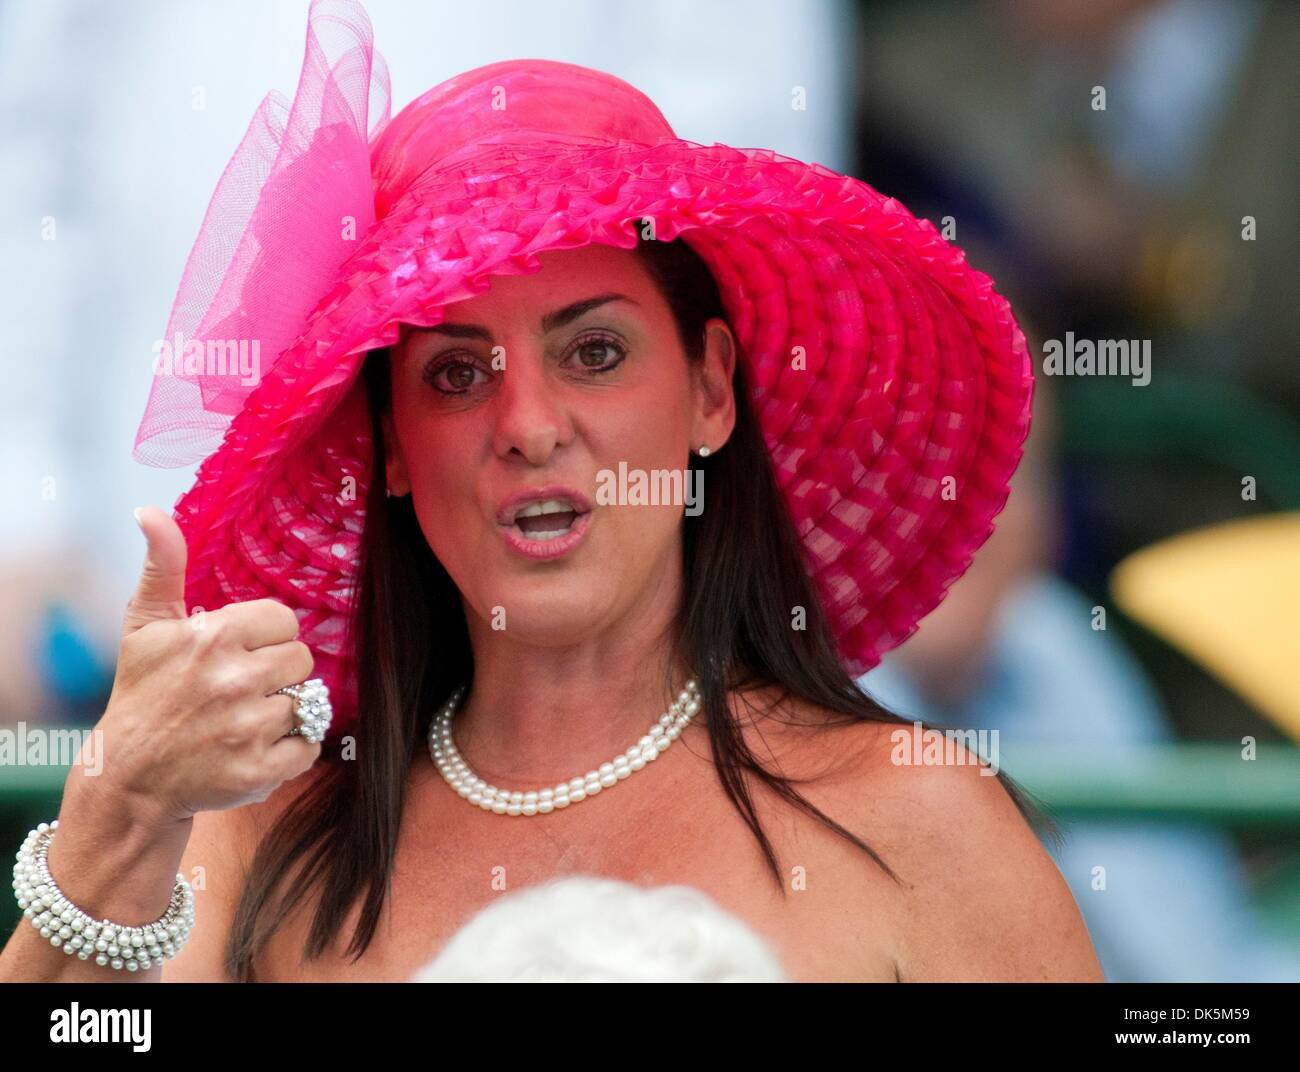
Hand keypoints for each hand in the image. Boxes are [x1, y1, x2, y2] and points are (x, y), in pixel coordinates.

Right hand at [83, 506, 320, 826]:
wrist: (128, 780)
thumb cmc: (142, 696)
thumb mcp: (145, 627)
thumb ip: (162, 566)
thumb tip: (149, 511)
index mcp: (214, 636)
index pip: (285, 621)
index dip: (266, 638)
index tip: (239, 653)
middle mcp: (235, 679)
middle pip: (302, 660)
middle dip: (276, 673)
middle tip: (239, 689)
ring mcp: (248, 728)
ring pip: (307, 702)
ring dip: (283, 711)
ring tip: (243, 719)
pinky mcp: (260, 771)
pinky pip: (309, 746)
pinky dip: (291, 750)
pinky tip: (255, 747)